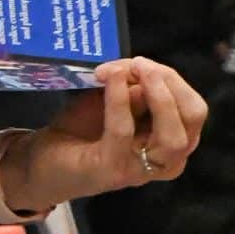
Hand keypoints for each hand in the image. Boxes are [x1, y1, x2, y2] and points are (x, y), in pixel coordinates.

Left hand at [6, 56, 206, 210]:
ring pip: (173, 135)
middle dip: (171, 84)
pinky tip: (110, 78)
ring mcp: (141, 170)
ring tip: (131, 69)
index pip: (193, 107)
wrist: (41, 160)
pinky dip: (119, 101)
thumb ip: (136, 88)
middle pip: (193, 117)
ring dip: (156, 95)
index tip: (139, 62)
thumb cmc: (83, 130)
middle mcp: (166, 161)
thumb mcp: (116, 100)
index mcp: (172, 140)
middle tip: (140, 64)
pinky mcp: (112, 171)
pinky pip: (123, 132)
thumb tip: (148, 70)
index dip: (172, 79)